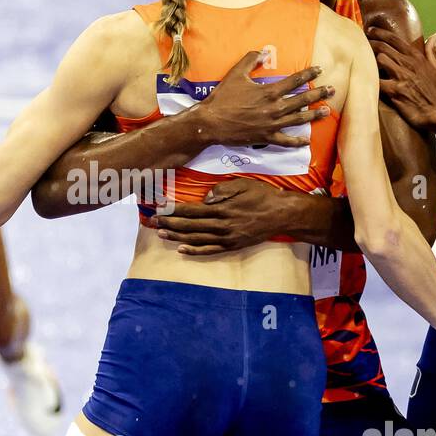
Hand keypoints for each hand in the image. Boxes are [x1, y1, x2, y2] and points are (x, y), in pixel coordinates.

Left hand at [155, 178, 290, 254]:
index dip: (173, 210)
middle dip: (169, 223)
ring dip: (177, 237)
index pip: (191, 210)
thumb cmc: (263, 196)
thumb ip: (223, 190)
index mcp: (222, 209)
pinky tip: (182, 249)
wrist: (283, 215)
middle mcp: (222, 225)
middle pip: (189, 226)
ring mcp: (227, 238)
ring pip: (196, 239)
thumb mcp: (244, 184)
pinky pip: (210, 250)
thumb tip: (205, 198)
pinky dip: (194, 251)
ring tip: (160, 234)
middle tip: (152, 222)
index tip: (159, 208)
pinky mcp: (232, 246)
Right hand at [191, 50, 331, 147]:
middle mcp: (275, 108)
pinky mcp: (266, 138)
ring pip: (298, 119)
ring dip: (314, 115)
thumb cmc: (223, 97)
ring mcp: (272, 125)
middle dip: (318, 94)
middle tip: (332, 90)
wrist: (211, 123)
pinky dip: (296, 142)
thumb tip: (264, 51)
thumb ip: (251, 60)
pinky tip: (306, 142)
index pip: (295, 81)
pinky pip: (285, 141)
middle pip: (302, 100)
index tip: (320, 69)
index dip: (308, 74)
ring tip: (326, 111)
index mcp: (269, 92)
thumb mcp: (235, 73)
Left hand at [366, 21, 435, 132]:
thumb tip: (432, 38)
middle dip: (371, 43)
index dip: (380, 33)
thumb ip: (432, 53)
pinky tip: (366, 79)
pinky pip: (377, 81)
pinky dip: (371, 80)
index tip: (370, 30)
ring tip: (364, 62)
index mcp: (417, 58)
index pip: (395, 39)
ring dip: (371, 61)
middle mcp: (408, 64)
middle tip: (362, 43)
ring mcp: (401, 77)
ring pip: (379, 60)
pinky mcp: (395, 91)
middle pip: (383, 47)